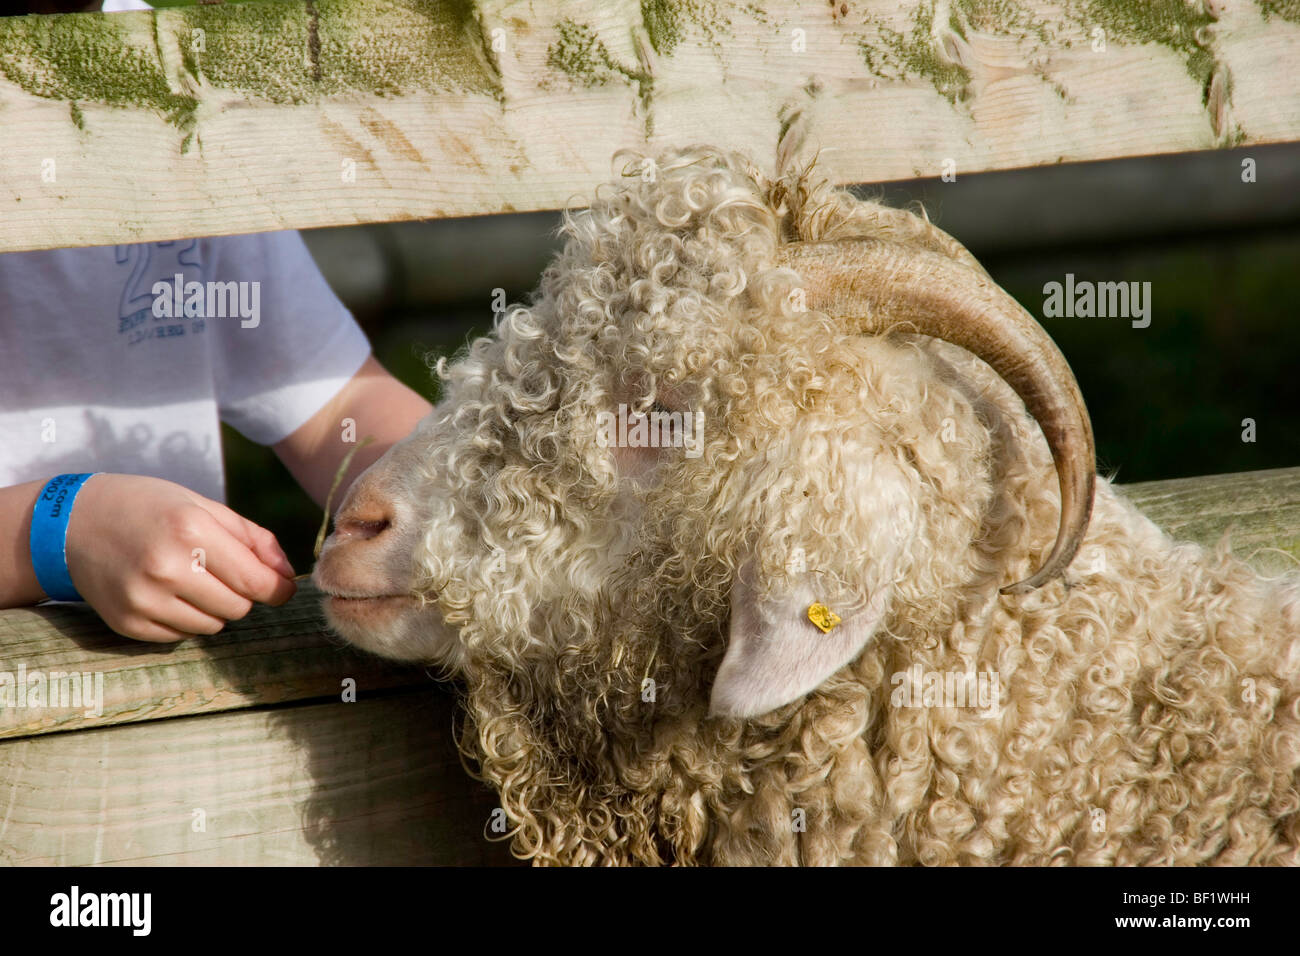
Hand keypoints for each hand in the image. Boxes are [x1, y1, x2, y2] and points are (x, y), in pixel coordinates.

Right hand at [63, 474, 296, 641]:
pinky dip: (184, 619)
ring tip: (189, 579)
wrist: (71, 524)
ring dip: (213, 608)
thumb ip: (253, 539)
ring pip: (213, 626)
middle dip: (241, 594)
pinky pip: (181, 636)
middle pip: (238, 607)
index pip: (256, 582)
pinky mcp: (127, 624)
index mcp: (190, 531)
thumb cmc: (148, 508)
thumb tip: (288, 577)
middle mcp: (166, 568)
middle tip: (220, 572)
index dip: (277, 589)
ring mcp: (143, 599)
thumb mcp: (202, 506)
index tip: (281, 588)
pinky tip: (165, 592)